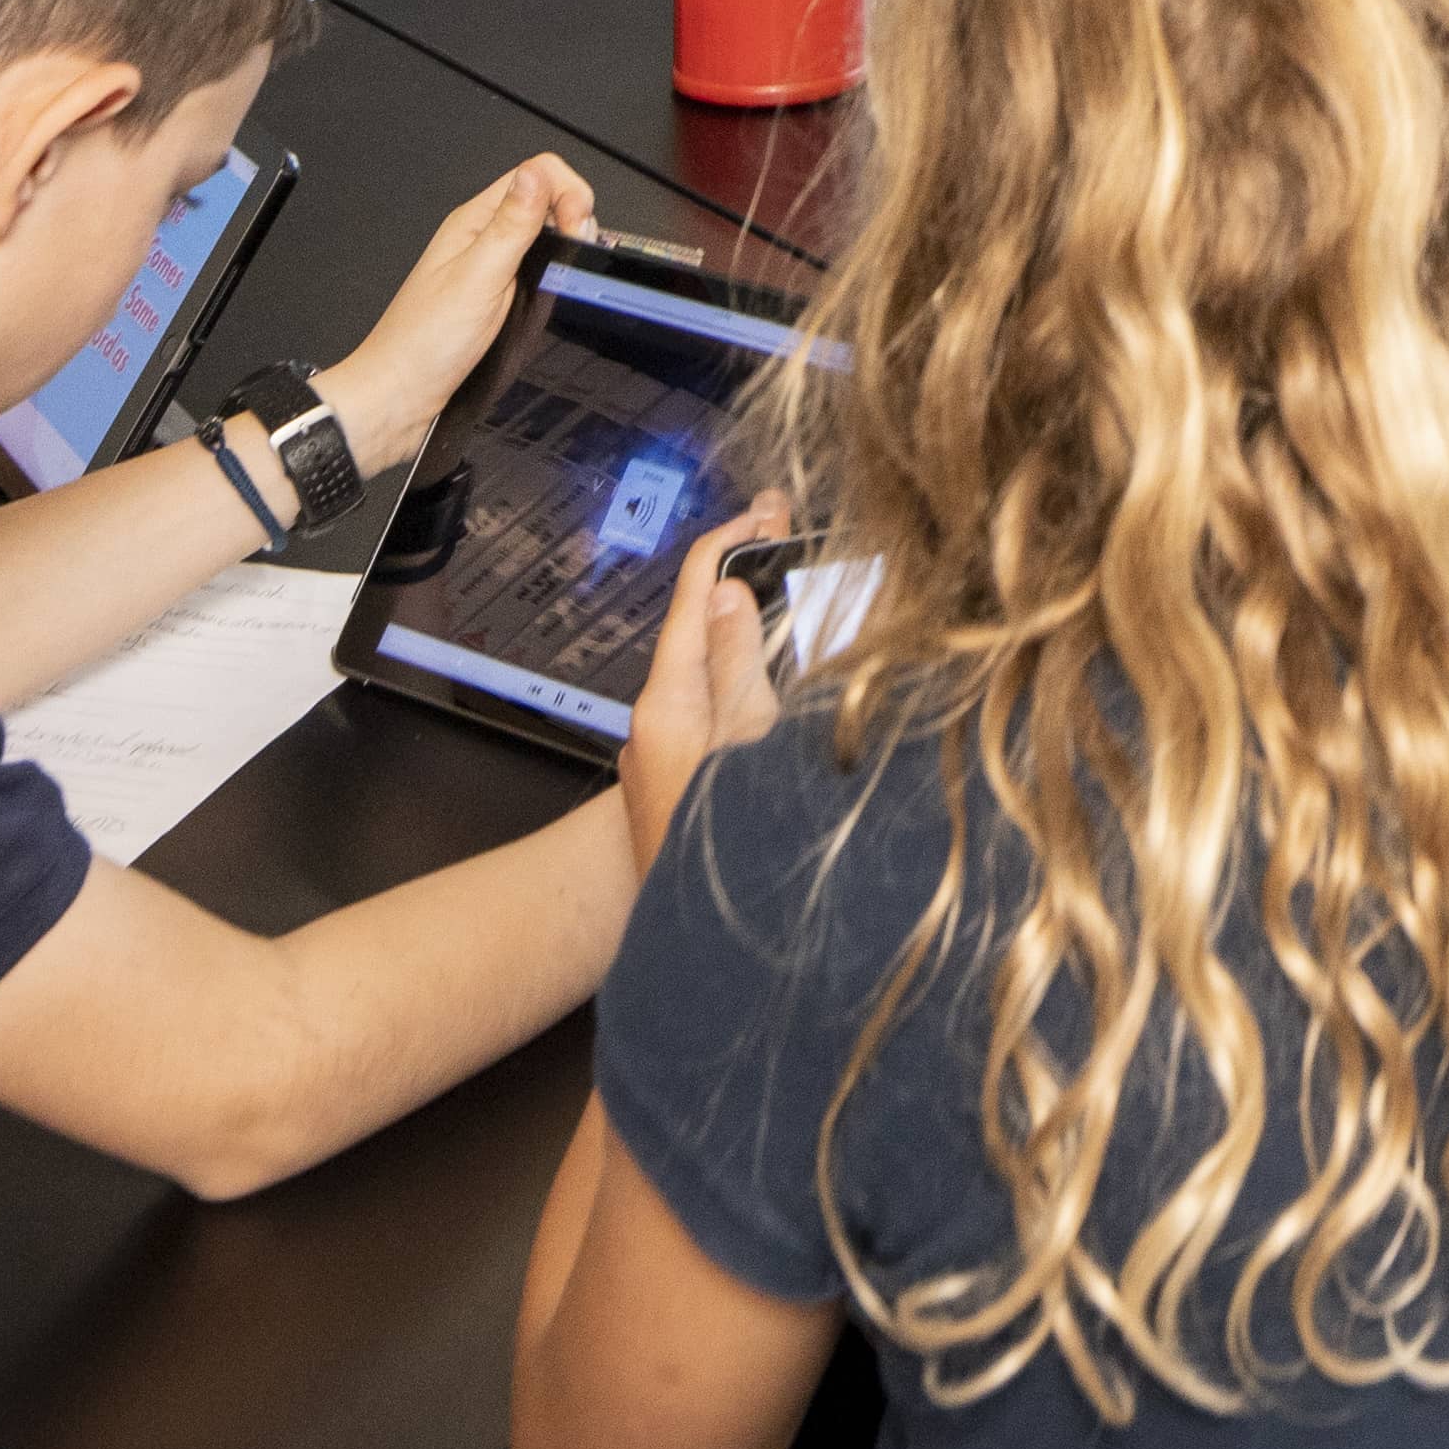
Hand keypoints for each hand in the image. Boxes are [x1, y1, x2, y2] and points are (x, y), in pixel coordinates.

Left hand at [337, 151, 589, 466]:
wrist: (401, 396)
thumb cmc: (424, 343)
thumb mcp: (478, 277)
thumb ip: (512, 224)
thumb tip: (539, 173)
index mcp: (474, 222)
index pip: (536, 173)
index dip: (568, 193)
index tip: (577, 230)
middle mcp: (483, 238)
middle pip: (546, 200)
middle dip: (574, 220)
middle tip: (573, 255)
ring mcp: (491, 266)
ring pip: (545, 235)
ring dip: (565, 248)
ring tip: (564, 276)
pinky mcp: (498, 294)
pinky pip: (537, 268)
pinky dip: (555, 275)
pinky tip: (552, 295)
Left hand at [616, 506, 788, 884]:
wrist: (688, 937)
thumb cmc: (718, 846)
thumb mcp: (748, 744)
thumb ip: (741, 667)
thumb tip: (734, 593)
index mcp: (669, 700)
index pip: (696, 595)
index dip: (733, 542)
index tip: (770, 511)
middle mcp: (657, 719)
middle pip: (703, 625)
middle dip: (747, 571)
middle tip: (784, 521)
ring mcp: (665, 749)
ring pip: (712, 665)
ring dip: (751, 619)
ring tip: (791, 574)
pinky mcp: (678, 773)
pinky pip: (714, 702)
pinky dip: (745, 668)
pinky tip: (779, 660)